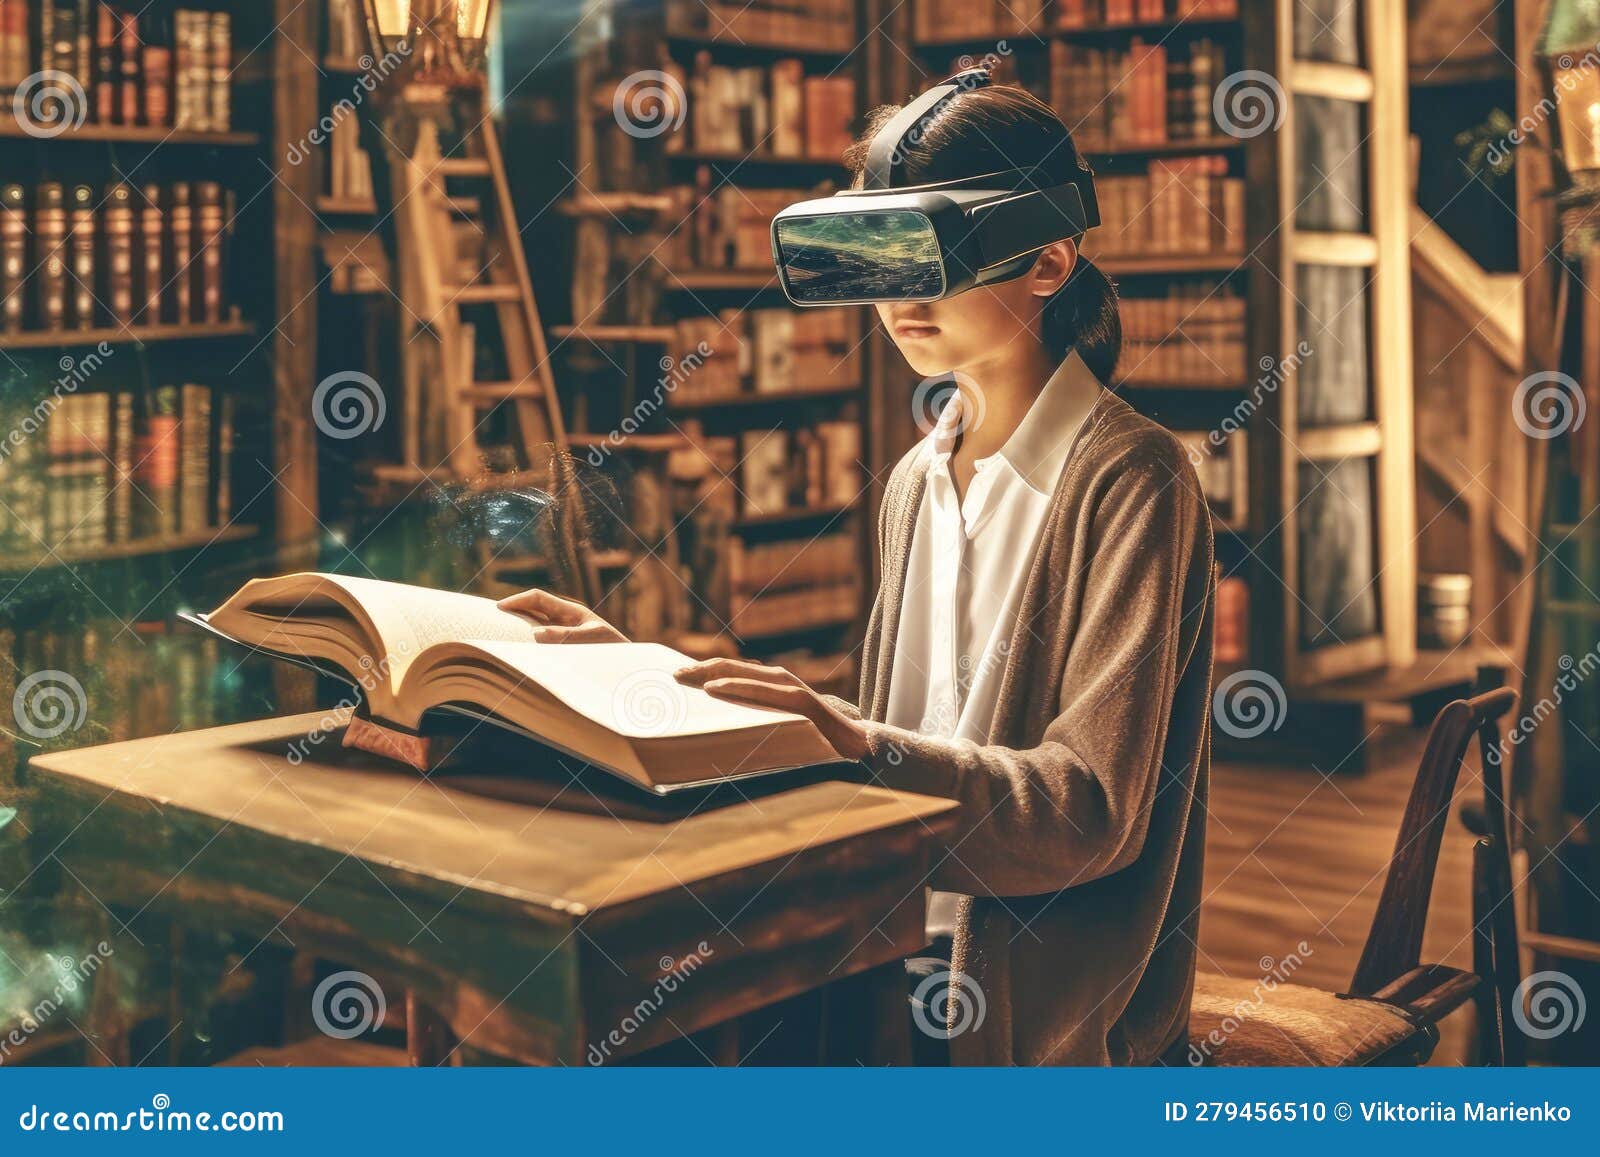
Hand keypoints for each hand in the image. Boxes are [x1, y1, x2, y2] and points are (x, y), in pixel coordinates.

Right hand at [497, 588, 627, 642]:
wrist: (631, 667)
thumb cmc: (614, 651)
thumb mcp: (591, 641)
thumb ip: (566, 636)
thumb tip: (537, 634)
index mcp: (572, 612)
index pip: (538, 598)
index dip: (517, 600)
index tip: (499, 609)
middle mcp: (566, 620)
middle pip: (532, 610)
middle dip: (512, 612)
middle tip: (487, 620)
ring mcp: (564, 634)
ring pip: (534, 627)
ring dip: (517, 630)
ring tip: (495, 636)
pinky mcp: (564, 649)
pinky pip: (540, 643)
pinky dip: (527, 645)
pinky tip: (516, 654)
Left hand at [674, 658, 868, 760]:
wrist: (855, 745)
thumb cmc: (816, 738)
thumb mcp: (778, 726)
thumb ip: (756, 720)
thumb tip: (722, 730)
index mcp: (772, 684)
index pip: (731, 671)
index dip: (703, 670)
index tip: (676, 674)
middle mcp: (779, 678)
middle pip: (731, 667)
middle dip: (699, 669)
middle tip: (671, 674)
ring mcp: (790, 687)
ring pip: (743, 674)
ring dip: (711, 674)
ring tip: (684, 677)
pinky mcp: (800, 701)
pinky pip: (762, 692)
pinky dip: (736, 687)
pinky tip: (715, 688)